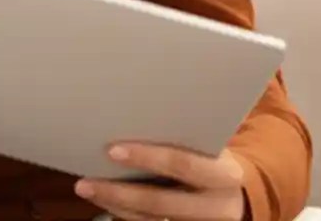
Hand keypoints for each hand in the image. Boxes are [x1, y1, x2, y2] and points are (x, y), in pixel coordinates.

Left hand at [74, 144, 247, 220]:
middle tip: (85, 181)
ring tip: (86, 188)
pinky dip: (123, 213)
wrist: (235, 194)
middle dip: (120, 192)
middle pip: (161, 201)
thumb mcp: (210, 145)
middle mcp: (218, 206)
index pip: (183, 164)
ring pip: (151, 219)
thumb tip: (131, 110)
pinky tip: (103, 199)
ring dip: (114, 204)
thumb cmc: (212, 157)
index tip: (112, 150)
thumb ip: (184, 134)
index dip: (147, 157)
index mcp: (225, 174)